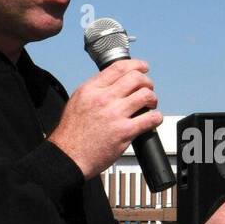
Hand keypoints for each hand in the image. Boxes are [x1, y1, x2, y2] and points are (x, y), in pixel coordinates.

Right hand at [49, 60, 161, 178]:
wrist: (68, 158)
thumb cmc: (70, 135)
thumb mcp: (77, 103)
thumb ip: (95, 91)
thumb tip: (114, 84)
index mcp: (91, 90)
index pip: (120, 67)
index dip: (137, 65)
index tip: (143, 68)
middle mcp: (103, 99)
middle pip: (136, 78)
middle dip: (147, 82)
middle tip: (147, 91)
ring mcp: (115, 115)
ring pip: (146, 95)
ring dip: (152, 99)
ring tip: (150, 106)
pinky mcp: (124, 132)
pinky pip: (150, 118)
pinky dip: (156, 118)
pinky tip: (152, 120)